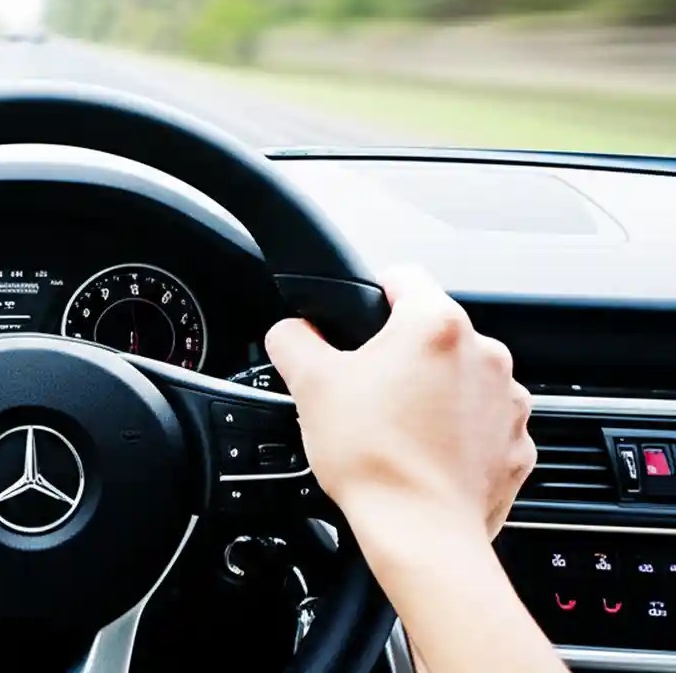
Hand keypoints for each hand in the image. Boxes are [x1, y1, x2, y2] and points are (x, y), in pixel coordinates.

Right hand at [265, 266, 534, 544]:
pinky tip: (424, 455)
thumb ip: (293, 340)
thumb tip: (292, 331)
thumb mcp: (309, 385)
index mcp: (435, 324)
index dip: (373, 293)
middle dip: (400, 355)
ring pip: (459, 378)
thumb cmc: (374, 459)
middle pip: (432, 333)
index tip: (359, 320)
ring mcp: (508, 400)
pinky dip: (456, 433)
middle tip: (366, 391)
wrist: (420, 532)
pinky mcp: (517, 443)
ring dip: (432, 392)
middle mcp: (484, 353)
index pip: (403, 277)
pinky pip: (481, 423)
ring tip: (396, 429)